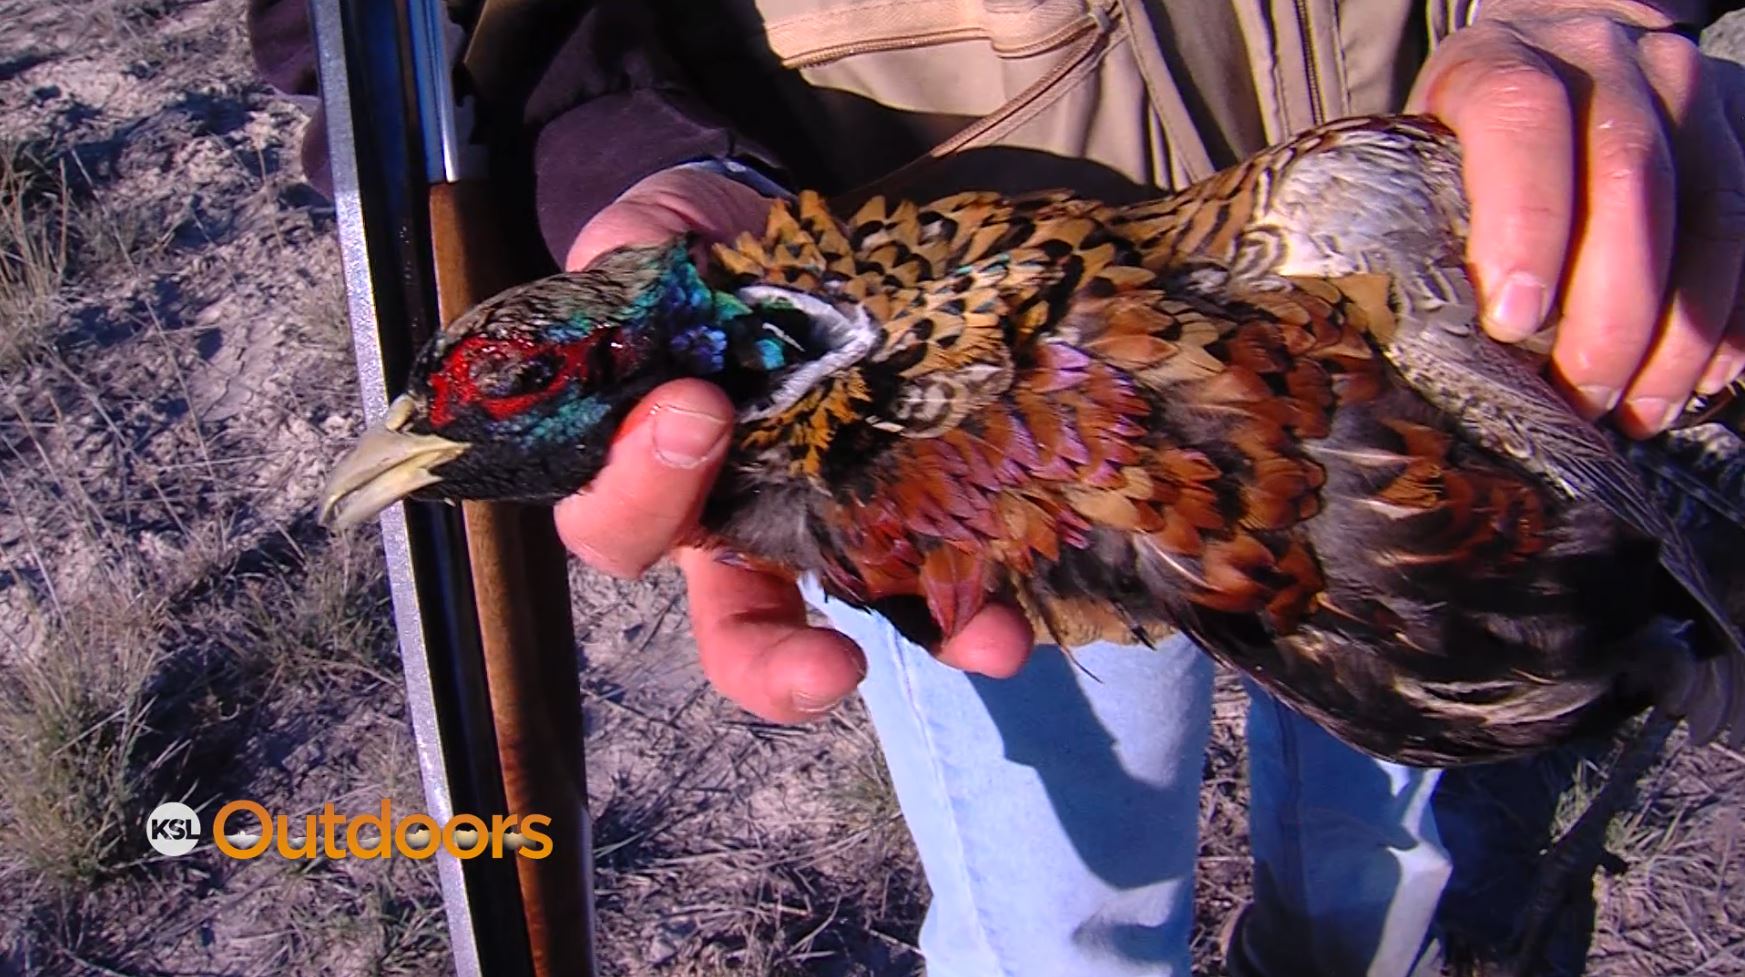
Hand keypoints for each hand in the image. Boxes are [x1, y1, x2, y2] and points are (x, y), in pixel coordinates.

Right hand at [554, 166, 1032, 722]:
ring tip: (989, 643)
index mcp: (647, 480)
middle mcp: (734, 527)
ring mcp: (825, 517)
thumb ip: (626, 259)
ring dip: (929, 632)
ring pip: (864, 606)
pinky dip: (987, 579)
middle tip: (832, 667)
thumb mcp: (641, 240)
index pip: (619, 526)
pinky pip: (943, 552)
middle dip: (780, 662)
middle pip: (739, 630)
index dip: (643, 492)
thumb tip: (649, 266)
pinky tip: (1022, 601)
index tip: (698, 410)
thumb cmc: (688, 254)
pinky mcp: (904, 490)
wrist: (773, 236)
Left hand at [1410, 0, 1744, 436]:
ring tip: (1637, 412)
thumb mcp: (1421, 154)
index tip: (1513, 321)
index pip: (1520, 119)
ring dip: (1680, 328)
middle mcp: (1603, 56)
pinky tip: (1701, 380)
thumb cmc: (1464, 135)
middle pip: (1629, 177)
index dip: (1523, 219)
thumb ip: (1408, 222)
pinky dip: (1734, 316)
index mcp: (1502, 59)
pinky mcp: (1739, 130)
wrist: (1558, 47)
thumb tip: (1370, 341)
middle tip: (1580, 397)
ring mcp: (1684, 89)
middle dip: (1608, 308)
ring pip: (1711, 209)